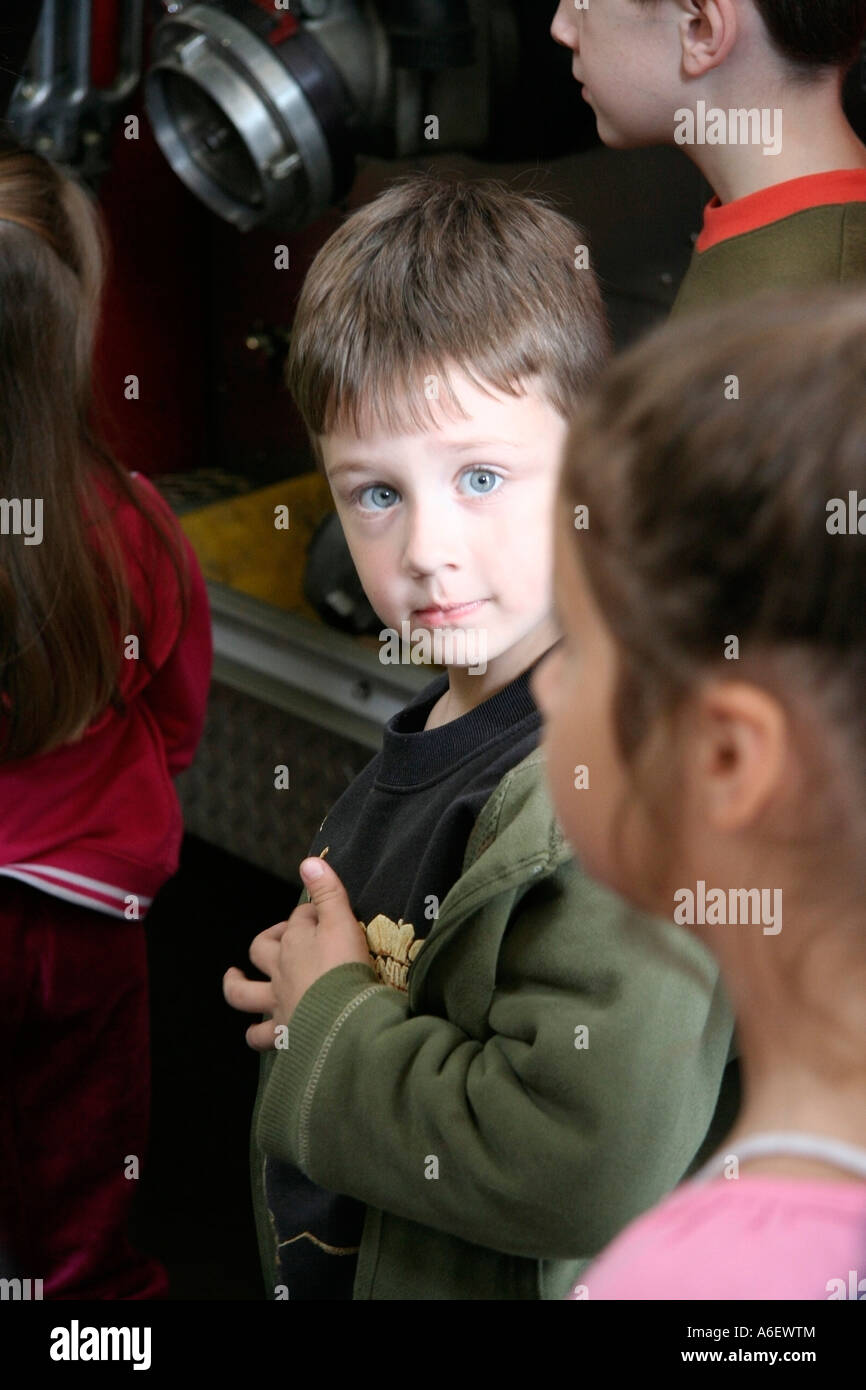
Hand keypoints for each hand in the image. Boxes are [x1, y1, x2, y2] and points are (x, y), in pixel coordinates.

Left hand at [223, 858, 372, 1051]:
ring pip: (244, 994)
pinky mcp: (282, 1032)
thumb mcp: (343, 922)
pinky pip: (261, 1036)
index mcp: (296, 941)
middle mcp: (280, 969)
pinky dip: (256, 1034)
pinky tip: (258, 1032)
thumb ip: (328, 892)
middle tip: (281, 938)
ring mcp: (277, 1001)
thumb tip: (309, 861)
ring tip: (233, 978)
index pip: (299, 918)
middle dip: (267, 939)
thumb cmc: (346, 968)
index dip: (311, 912)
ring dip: (236, 985)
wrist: (343, 1019)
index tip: (326, 914)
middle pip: (262, 948)